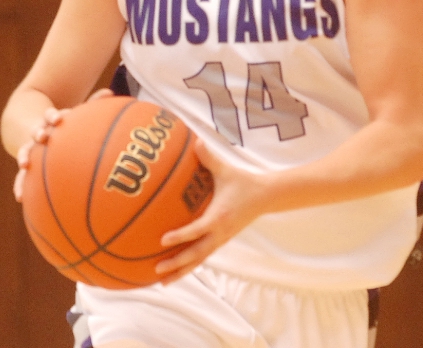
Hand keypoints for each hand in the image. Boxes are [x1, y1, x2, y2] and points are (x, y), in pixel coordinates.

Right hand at [12, 88, 114, 201]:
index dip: (54, 116)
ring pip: (25, 151)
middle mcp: (38, 133)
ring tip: (24, 163)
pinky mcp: (27, 164)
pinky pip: (22, 176)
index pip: (52, 116)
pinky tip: (21, 197)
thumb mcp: (75, 114)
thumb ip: (92, 104)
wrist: (33, 128)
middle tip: (41, 135)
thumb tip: (110, 91)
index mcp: (50, 121)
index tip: (59, 118)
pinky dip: (21, 185)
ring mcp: (30, 148)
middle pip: (36, 131)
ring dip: (24, 155)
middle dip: (38, 132)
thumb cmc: (63, 125)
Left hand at [154, 137, 268, 283]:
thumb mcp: (227, 170)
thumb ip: (208, 157)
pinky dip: (188, 264)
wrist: (266, 197)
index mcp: (219, 217)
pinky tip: (174, 270)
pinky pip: (202, 256)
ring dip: (180, 271)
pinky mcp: (220, 241)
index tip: (162, 240)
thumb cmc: (243, 182)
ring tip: (161, 281)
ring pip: (198, 260)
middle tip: (156, 270)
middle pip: (196, 254)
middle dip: (176, 263)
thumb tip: (194, 141)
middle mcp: (219, 233)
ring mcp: (220, 240)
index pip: (197, 230)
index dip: (181, 236)